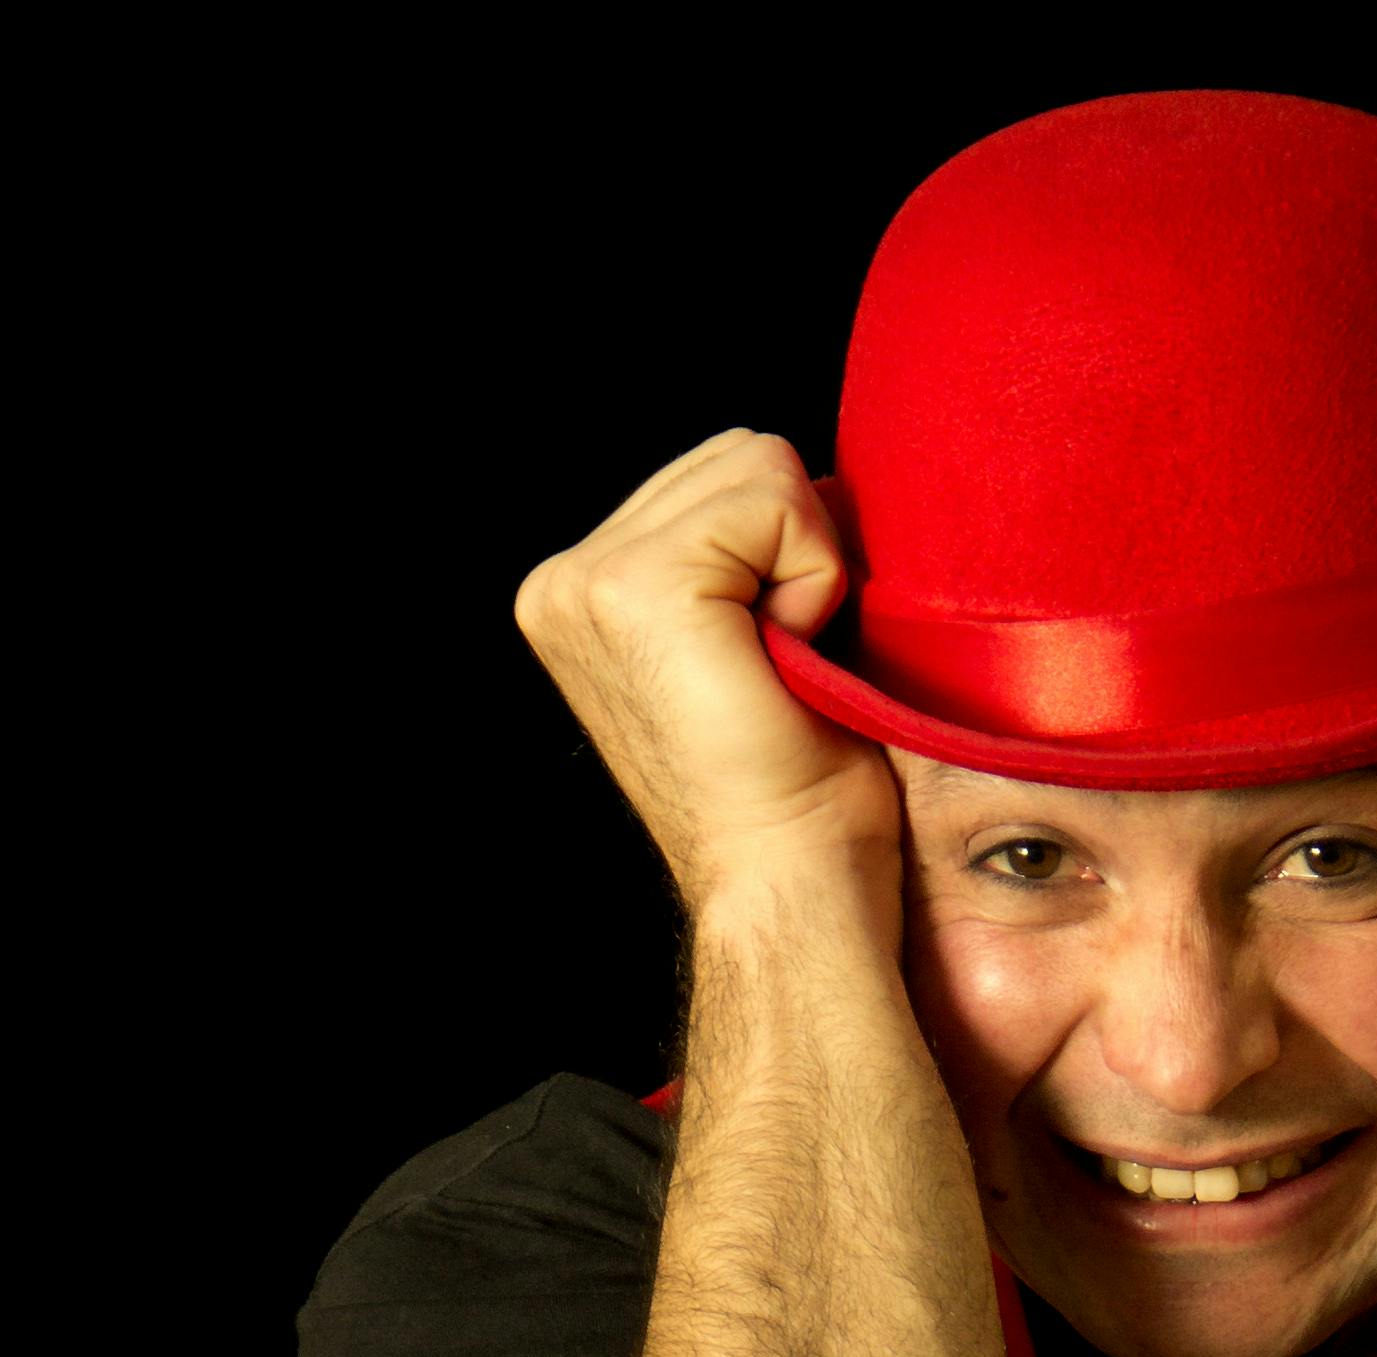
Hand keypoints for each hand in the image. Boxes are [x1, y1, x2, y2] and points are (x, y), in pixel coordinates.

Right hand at [515, 431, 900, 904]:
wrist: (789, 883)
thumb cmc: (795, 793)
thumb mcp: (743, 644)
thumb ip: (729, 558)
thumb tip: (798, 479)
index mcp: (579, 593)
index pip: (717, 475)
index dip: (783, 556)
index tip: (769, 664)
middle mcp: (564, 580)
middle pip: (737, 454)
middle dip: (792, 551)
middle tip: (781, 669)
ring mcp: (588, 579)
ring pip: (759, 464)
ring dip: (804, 568)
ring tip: (778, 668)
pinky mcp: (638, 582)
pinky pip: (776, 501)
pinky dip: (813, 580)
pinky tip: (784, 661)